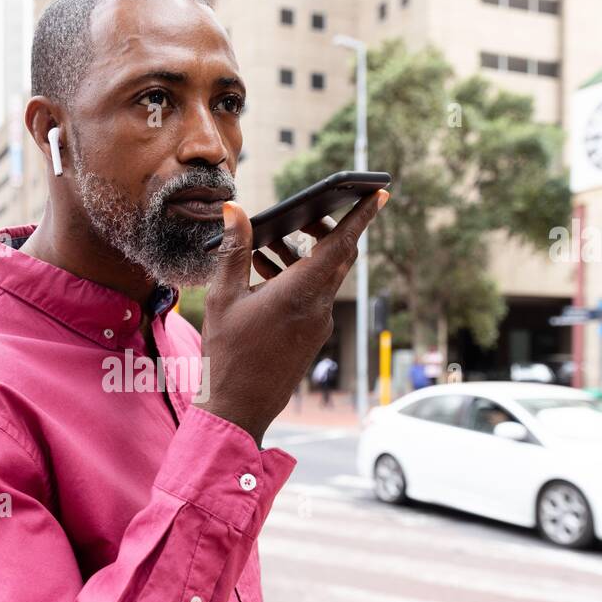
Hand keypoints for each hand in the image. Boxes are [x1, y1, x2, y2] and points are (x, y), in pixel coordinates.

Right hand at [199, 191, 389, 444]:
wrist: (238, 409)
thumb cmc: (227, 355)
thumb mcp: (223, 297)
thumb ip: (234, 250)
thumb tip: (236, 210)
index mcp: (302, 293)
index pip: (341, 244)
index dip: (361, 216)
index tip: (378, 192)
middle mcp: (319, 308)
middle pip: (336, 257)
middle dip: (324, 230)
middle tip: (305, 213)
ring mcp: (319, 325)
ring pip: (323, 277)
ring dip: (303, 256)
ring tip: (268, 246)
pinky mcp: (312, 338)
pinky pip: (314, 297)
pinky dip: (298, 279)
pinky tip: (266, 277)